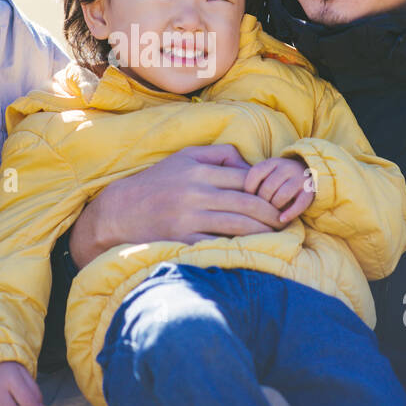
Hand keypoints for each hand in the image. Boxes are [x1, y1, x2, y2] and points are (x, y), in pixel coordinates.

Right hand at [67, 144, 285, 264]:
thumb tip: (249, 164)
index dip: (267, 190)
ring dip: (262, 232)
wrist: (120, 212)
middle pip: (247, 203)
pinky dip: (237, 248)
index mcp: (198, 171)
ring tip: (276, 236)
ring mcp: (189, 218)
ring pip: (238, 225)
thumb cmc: (156, 183)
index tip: (279, 199)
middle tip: (285, 221)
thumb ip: (218, 155)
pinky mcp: (183, 240)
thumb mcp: (183, 158)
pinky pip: (218, 244)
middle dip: (271, 214)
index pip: (245, 179)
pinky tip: (252, 250)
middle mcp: (196, 193)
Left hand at [243, 156, 314, 223]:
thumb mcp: (266, 173)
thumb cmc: (279, 178)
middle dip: (261, 203)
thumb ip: (252, 181)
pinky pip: (299, 204)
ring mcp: (299, 178)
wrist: (310, 172)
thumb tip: (229, 198)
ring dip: (274, 209)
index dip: (247, 191)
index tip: (245, 200)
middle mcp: (286, 167)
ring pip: (281, 196)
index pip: (253, 175)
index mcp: (272, 162)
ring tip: (271, 215)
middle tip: (259, 211)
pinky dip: (289, 213)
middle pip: (267, 188)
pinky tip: (281, 220)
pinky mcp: (310, 190)